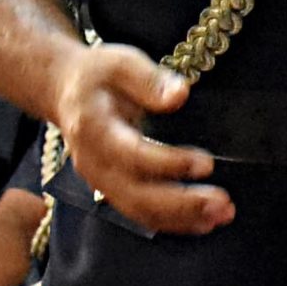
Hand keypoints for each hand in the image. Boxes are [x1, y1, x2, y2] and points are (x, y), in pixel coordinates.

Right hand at [52, 44, 229, 235]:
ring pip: (140, 211)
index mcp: (94, 129)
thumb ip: (150, 80)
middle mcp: (95, 164)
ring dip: (182, 218)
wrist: (65, 92)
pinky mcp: (112, 190)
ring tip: (222, 216)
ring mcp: (100, 182)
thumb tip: (180, 96)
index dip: (170, 163)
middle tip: (222, 203)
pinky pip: (141, 214)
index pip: (133, 154)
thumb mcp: (121, 63)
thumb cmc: (97, 76)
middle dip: (182, 203)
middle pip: (137, 195)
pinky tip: (203, 223)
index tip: (206, 164)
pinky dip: (172, 222)